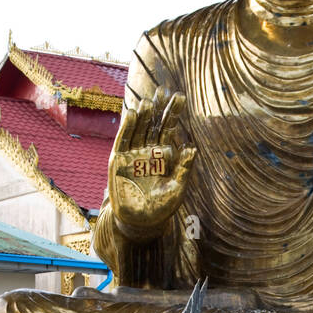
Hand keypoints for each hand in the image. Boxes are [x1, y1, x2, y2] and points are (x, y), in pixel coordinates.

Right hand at [108, 88, 195, 240]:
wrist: (140, 222)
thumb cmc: (161, 207)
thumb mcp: (177, 189)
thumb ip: (183, 169)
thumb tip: (192, 147)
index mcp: (164, 155)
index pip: (169, 128)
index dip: (173, 113)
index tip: (180, 97)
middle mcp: (149, 151)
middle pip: (154, 124)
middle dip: (159, 108)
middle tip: (164, 90)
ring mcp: (133, 154)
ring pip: (139, 129)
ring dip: (144, 115)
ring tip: (149, 101)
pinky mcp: (120, 161)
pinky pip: (124, 141)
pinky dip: (128, 127)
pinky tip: (134, 114)